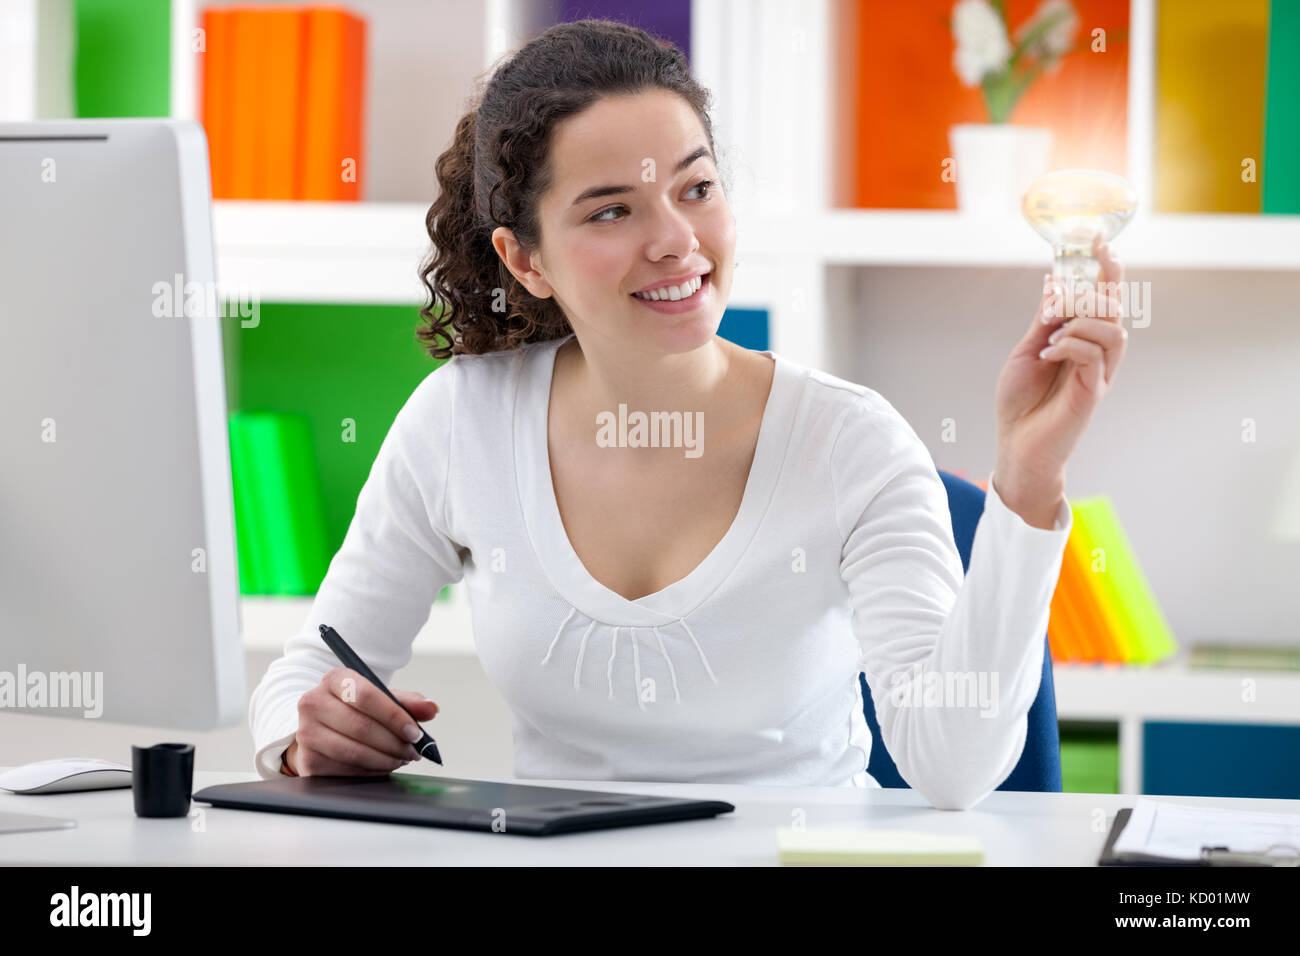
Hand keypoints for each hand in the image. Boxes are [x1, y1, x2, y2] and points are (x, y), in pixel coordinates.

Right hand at [285, 668, 438, 775]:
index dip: (394, 717)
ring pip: (354, 752)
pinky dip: (372, 771)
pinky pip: (347, 770)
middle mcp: (313, 702)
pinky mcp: (308, 760)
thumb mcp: (381, 699)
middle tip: (413, 751)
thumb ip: (408, 702)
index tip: (415, 732)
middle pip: (361, 727)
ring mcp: (306, 733)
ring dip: (385, 760)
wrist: (322, 728)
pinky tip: (383, 766)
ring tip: (401, 759)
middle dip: (394, 743)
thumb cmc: (355, 711)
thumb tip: (431, 708)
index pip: (366, 696)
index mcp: (334, 679)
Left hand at [993, 237, 1128, 510]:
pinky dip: (1070, 345)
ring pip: (1112, 328)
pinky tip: (1048, 354)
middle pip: (1115, 306)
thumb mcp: (1027, 350)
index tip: (1098, 237)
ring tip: (1050, 337)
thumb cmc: (1020, 402)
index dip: (1106, 267)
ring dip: (1079, 322)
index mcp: (1083, 340)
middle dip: (1094, 288)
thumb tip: (1056, 282)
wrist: (1016, 446)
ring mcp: (1099, 373)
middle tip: (1064, 292)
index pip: (1104, 297)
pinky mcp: (1093, 392)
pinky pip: (1094, 354)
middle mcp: (1098, 353)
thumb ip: (1046, 320)